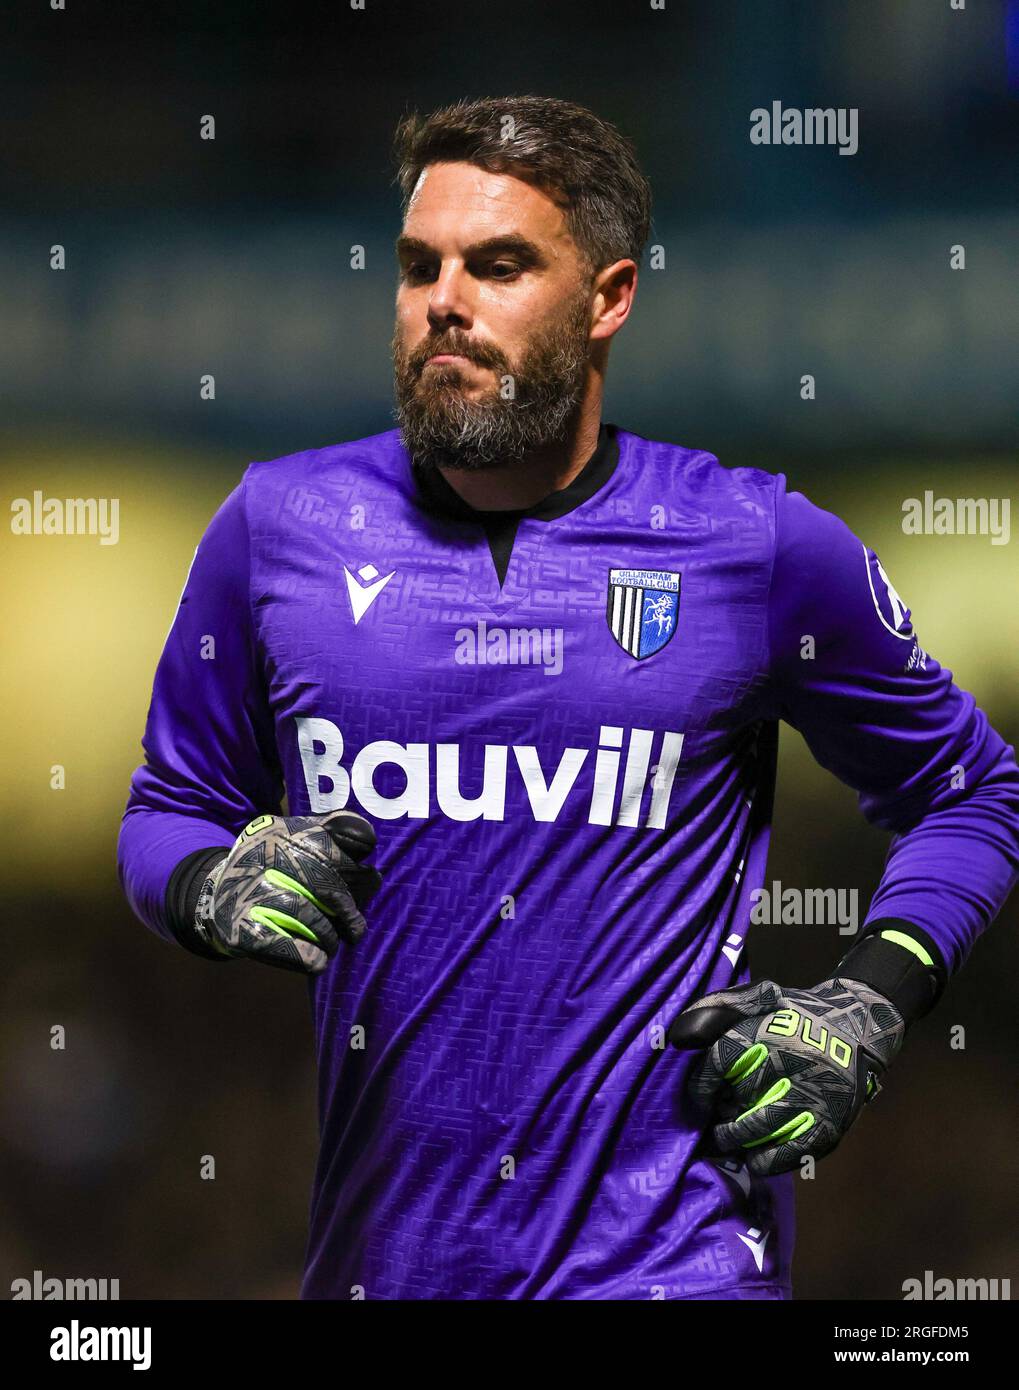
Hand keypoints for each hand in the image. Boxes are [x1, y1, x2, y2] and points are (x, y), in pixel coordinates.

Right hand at [196, 809, 381, 973]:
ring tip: (332, 942)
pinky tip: (318, 958)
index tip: (369, 882)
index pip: (330, 848)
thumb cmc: (273, 864)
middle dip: (347, 910)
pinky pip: (293, 951)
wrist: (219, 896)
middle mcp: (263, 859)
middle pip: (326, 887)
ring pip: (313, 922)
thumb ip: (336, 835)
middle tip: (355, 927)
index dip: (355, 870)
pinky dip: (313, 958)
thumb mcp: (298, 836)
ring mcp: (251, 896)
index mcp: (281, 832)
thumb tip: (370, 856)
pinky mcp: (243, 932)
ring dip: (330, 938)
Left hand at [667, 976, 904, 1175]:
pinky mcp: (827, 1123)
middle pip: (733, 1103)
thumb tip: (678, 1038)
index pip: (716, 1065)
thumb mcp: (757, 998)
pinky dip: (766, 1161)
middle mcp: (783, 1064)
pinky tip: (755, 1158)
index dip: (701, 1087)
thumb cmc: (794, 1015)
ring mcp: (806, 1097)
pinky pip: (788, 1153)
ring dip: (734, 1140)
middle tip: (711, 1124)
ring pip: (755, 1130)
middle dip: (717, 1118)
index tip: (698, 1099)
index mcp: (762, 1033)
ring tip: (726, 1142)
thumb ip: (716, 1009)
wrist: (854, 1026)